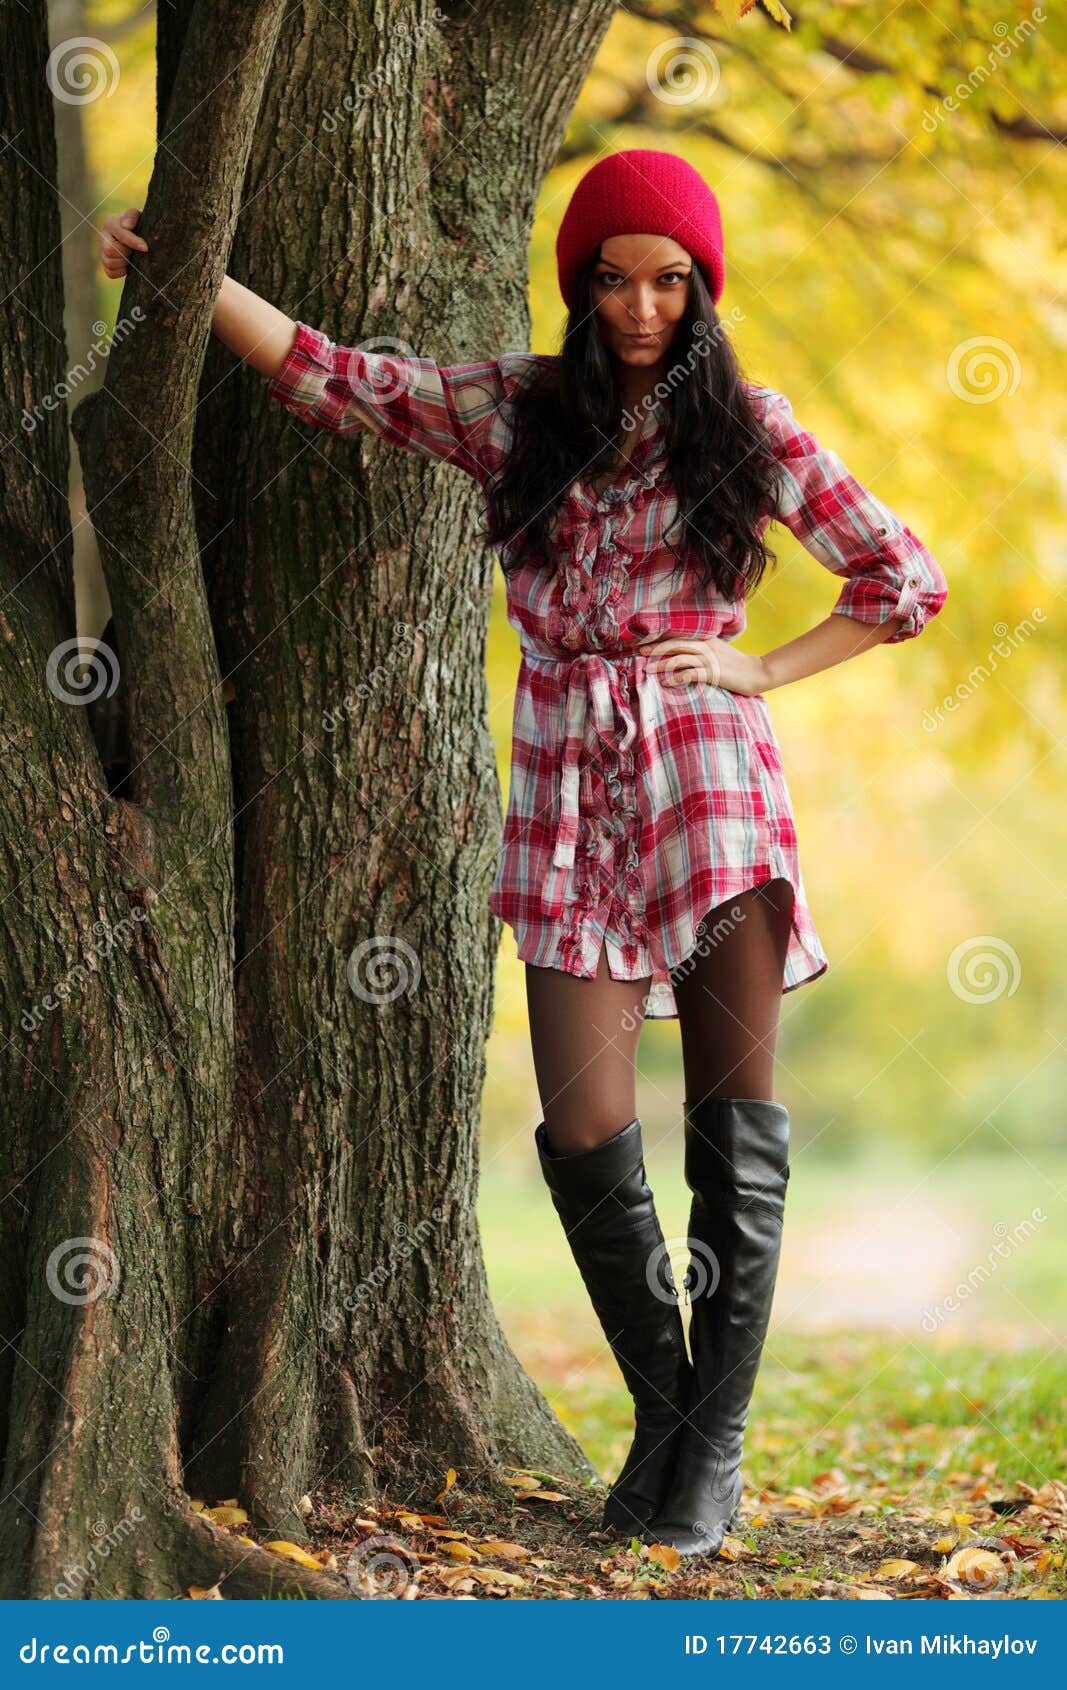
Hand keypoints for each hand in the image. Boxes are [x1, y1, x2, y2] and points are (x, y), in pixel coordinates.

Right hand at [100, 207, 146, 279]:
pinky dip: (121, 272)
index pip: (118, 234)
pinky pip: (110, 273)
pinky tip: (128, 266)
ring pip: (109, 263)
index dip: (132, 242)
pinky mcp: (106, 264)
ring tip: (132, 258)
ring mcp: (103, 251)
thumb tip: (126, 225)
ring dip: (124, 263)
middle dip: (126, 253)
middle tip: (136, 252)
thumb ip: (132, 216)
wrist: (142, 237)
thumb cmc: (142, 225)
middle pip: (110, 250)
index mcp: (111, 222)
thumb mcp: (140, 217)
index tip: (145, 248)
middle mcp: (104, 236)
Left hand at [636, 632, 768, 695]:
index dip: (661, 637)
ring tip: (647, 670)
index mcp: (706, 639)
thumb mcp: (718, 651)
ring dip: (661, 664)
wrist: (757, 672)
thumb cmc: (737, 665)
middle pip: (675, 643)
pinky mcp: (713, 673)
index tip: (645, 640)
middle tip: (640, 652)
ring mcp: (709, 659)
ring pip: (679, 658)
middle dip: (656, 648)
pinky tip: (667, 683)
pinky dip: (677, 678)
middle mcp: (706, 646)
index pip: (680, 634)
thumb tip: (684, 652)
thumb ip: (703, 648)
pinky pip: (690, 674)